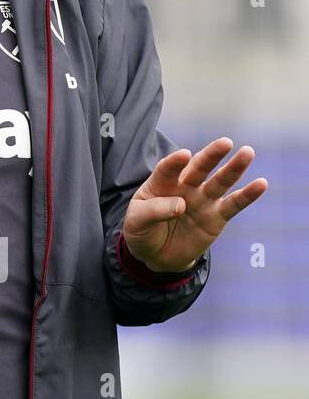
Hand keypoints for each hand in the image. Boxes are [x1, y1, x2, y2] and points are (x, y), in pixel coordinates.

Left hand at [123, 138, 267, 272]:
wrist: (156, 256)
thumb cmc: (142, 231)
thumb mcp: (137, 222)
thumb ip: (154, 210)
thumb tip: (181, 205)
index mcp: (161, 184)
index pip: (168, 169)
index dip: (175, 162)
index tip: (184, 155)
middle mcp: (184, 187)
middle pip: (199, 168)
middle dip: (211, 155)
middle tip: (225, 143)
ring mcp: (202, 201)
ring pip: (220, 182)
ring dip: (234, 168)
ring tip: (247, 152)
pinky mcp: (217, 217)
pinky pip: (234, 205)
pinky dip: (248, 195)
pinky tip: (261, 184)